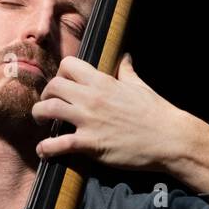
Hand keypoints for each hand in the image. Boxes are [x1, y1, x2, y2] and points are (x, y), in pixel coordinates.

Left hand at [31, 53, 208, 192]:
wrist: (170, 139)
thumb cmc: (156, 113)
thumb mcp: (140, 86)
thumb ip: (127, 71)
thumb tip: (125, 57)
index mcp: (103, 82)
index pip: (68, 65)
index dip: (60, 74)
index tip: (63, 85)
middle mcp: (92, 98)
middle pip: (53, 86)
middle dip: (46, 96)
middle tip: (49, 106)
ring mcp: (89, 121)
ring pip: (48, 110)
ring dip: (39, 117)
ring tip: (42, 124)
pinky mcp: (90, 144)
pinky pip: (57, 144)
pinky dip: (46, 148)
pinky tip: (44, 151)